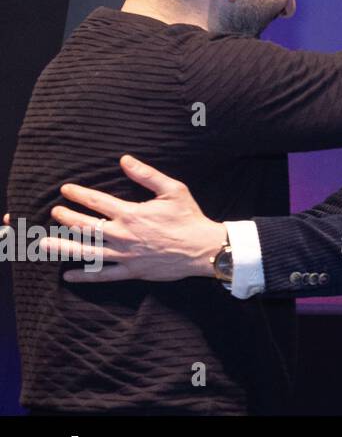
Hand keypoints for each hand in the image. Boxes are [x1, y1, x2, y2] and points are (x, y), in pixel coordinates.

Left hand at [40, 155, 226, 282]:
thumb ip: (147, 175)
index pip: (97, 201)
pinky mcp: (131, 271)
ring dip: (63, 247)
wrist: (203, 248)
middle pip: (85, 226)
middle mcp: (123, 234)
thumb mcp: (173, 189)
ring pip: (87, 251)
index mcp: (131, 213)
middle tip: (55, 212)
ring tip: (44, 244)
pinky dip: (85, 276)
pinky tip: (69, 275)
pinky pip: (103, 275)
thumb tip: (125, 160)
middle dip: (67, 217)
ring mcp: (125, 254)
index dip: (78, 194)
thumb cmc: (189, 217)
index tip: (65, 190)